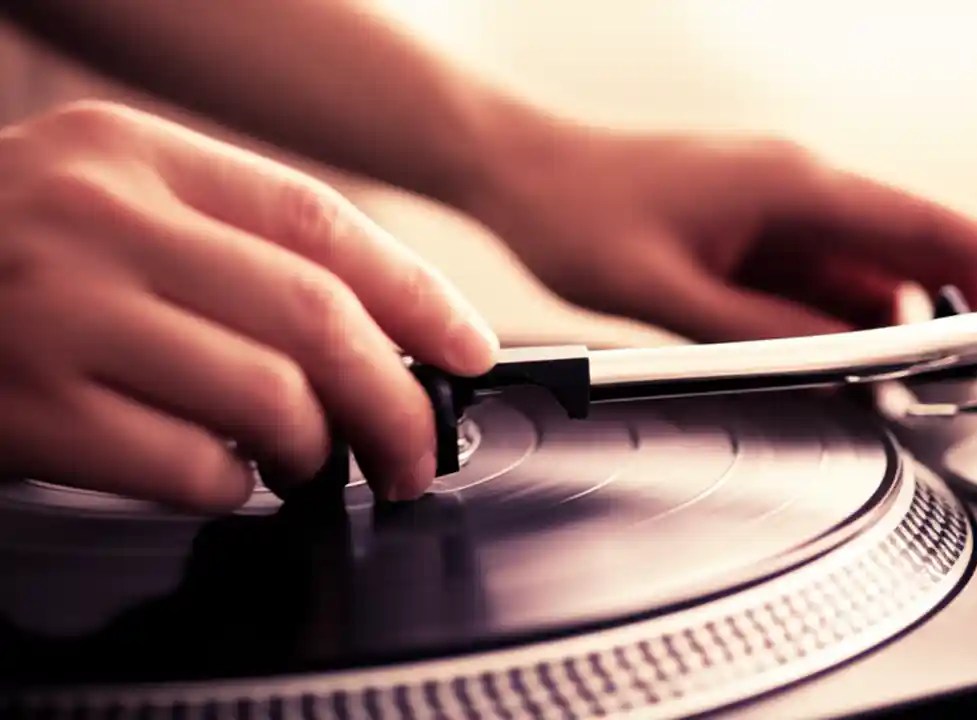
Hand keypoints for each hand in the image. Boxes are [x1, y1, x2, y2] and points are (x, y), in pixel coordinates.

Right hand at [0, 101, 497, 511]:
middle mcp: (99, 222)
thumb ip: (229, 247)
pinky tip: (224, 478)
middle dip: (396, 399)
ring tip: (311, 460)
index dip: (419, 294)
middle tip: (417, 448)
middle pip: (316, 318)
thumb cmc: (8, 256)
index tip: (468, 347)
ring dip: (317, 449)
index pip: (322, 222)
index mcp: (134, 154)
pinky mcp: (29, 411)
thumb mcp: (112, 203)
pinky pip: (190, 469)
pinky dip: (234, 488)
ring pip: (268, 398)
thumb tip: (381, 330)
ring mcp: (58, 316)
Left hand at [468, 129, 976, 341]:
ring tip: (903, 375)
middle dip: (951, 298)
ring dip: (890, 317)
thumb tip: (839, 359)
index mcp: (788, 184)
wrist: (521, 174)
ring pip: (863, 266)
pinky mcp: (753, 229)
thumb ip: (758, 331)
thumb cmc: (576, 210)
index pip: (915, 218)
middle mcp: (794, 187)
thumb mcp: (666, 291)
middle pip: (904, 244)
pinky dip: (841, 314)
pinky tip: (839, 353)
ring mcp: (775, 208)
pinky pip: (819, 275)